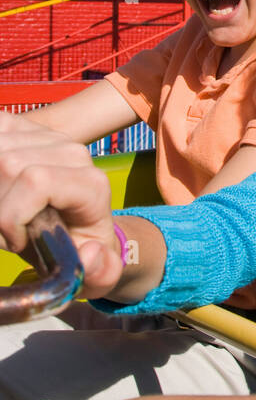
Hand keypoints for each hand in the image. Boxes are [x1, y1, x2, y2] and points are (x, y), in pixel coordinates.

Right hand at [0, 111, 122, 298]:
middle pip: (8, 165)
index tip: (15, 241)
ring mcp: (47, 136)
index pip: (35, 180)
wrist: (79, 227)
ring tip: (4, 211)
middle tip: (6, 232)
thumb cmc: (81, 250)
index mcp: (92, 185)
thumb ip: (102, 272)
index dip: (11, 215)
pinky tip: (0, 189)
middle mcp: (73, 151)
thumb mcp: (99, 272)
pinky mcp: (22, 127)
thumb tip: (90, 255)